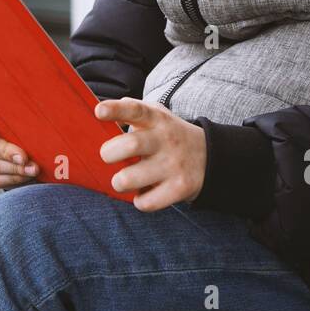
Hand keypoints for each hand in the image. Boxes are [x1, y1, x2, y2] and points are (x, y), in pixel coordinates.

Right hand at [0, 104, 40, 189]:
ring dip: (13, 168)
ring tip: (33, 168)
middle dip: (4, 152)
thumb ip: (26, 108)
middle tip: (24, 157)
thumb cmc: (34, 120)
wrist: (38, 144)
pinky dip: (12, 178)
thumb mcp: (30, 111)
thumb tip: (38, 101)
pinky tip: (27, 175)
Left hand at [95, 97, 206, 211]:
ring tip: (124, 180)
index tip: (99, 111)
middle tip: (107, 157)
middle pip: (130, 145)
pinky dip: (139, 201)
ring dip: (120, 182)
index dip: (115, 109)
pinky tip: (144, 193)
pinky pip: (146, 202)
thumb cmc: (170, 136)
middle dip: (109, 153)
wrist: (210, 156)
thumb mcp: (157, 116)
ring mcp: (174, 164)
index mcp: (157, 119)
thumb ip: (132, 110)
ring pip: (130, 178)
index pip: (136, 110)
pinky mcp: (180, 188)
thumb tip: (101, 108)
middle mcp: (166, 139)